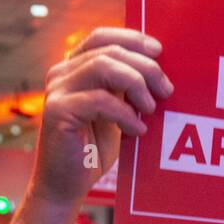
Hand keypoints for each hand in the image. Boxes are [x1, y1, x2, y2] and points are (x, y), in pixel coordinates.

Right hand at [32, 28, 171, 204]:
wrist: (67, 186)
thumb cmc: (94, 149)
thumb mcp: (117, 111)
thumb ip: (127, 87)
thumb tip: (159, 68)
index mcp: (74, 68)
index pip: (102, 37)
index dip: (132, 39)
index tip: (160, 53)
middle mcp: (61, 73)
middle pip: (109, 51)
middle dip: (145, 67)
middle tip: (166, 90)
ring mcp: (57, 90)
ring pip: (104, 67)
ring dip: (136, 85)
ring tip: (150, 109)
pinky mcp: (57, 111)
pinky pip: (100, 100)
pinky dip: (125, 114)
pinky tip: (137, 130)